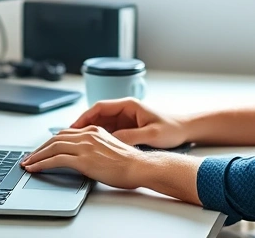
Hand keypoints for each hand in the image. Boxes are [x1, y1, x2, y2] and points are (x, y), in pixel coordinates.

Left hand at [21, 126, 148, 188]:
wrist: (139, 167)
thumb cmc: (129, 163)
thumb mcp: (109, 148)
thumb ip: (94, 148)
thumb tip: (82, 157)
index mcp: (94, 130)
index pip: (65, 134)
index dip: (50, 142)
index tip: (42, 150)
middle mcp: (87, 135)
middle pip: (56, 138)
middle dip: (40, 148)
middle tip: (30, 157)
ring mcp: (84, 146)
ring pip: (52, 147)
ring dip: (37, 156)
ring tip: (28, 164)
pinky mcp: (83, 159)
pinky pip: (56, 159)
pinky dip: (42, 163)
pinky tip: (35, 169)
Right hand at [71, 98, 187, 148]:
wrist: (185, 130)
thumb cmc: (171, 128)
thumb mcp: (151, 134)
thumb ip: (130, 137)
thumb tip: (111, 142)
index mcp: (128, 105)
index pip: (99, 108)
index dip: (84, 117)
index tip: (73, 127)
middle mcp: (124, 110)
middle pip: (96, 116)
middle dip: (82, 127)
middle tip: (69, 139)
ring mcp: (125, 119)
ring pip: (100, 125)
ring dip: (89, 134)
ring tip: (76, 145)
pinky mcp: (127, 128)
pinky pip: (108, 132)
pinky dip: (99, 139)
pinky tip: (92, 149)